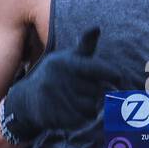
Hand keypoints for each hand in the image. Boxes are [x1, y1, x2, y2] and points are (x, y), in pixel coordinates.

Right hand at [2, 27, 118, 141]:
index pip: (103, 70)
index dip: (117, 77)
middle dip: (95, 93)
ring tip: (75, 100)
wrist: (27, 99)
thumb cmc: (57, 74)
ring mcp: (58, 99)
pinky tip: (71, 111)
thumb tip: (96, 27)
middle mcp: (61, 79)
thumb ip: (86, 45)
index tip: (121, 82)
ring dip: (89, 107)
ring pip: (92, 107)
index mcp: (68, 62)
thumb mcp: (69, 57)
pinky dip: (82, 118)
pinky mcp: (56, 116)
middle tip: (82, 89)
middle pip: (98, 91)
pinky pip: (83, 120)